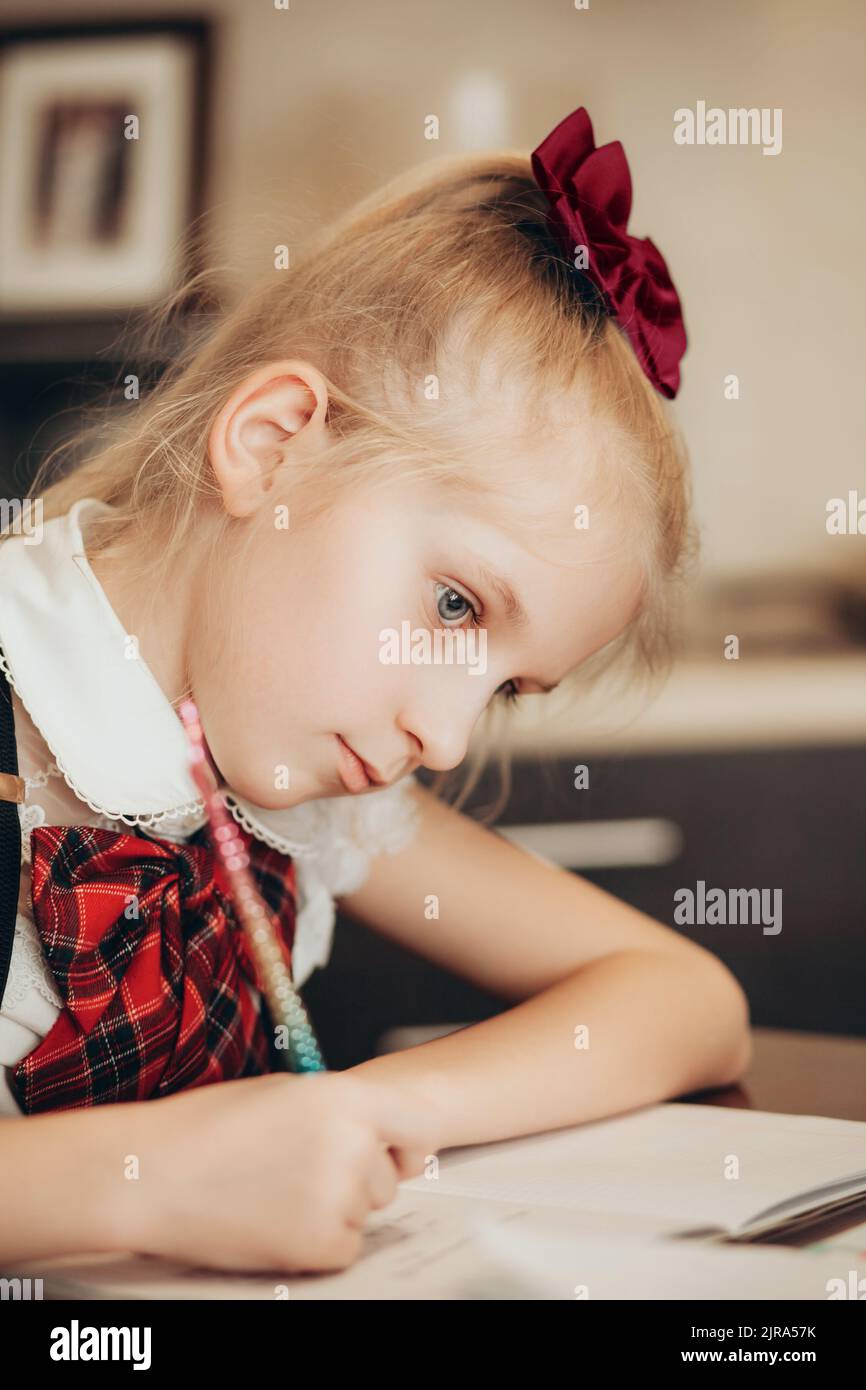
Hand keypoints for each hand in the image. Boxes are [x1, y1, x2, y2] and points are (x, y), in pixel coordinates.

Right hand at [112, 1071, 439, 1273]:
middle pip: (386, 1177)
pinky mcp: (322, 1243)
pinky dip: (317, 1244)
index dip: (408, 1144)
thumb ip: (337, 1108)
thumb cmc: (207, 1128)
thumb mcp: (285, 1091)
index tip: (397, 1155)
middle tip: (295, 1172)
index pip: (418, 1125)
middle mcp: (353, 1143)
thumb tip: (373, 1132)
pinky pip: (345, 1248)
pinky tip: (274, 1220)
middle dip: (354, 1179)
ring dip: (333, 1209)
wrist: (153, 1173)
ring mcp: (339, 1194)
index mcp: (346, 1098)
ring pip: (364, 1212)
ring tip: (276, 1191)